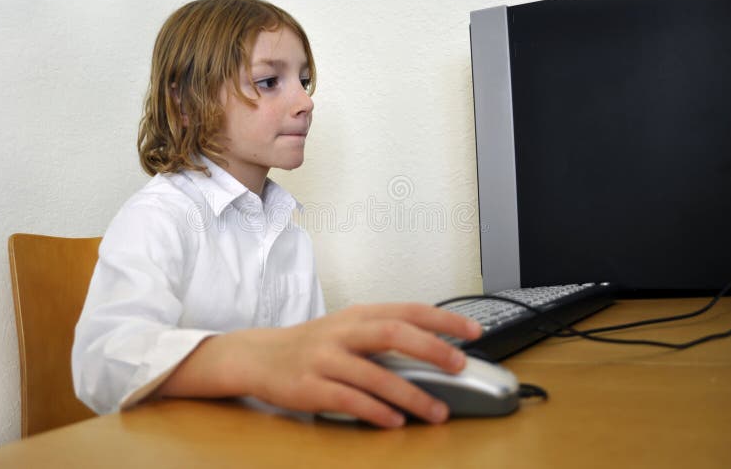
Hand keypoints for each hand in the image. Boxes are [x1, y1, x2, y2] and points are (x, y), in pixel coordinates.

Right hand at [164, 303, 481, 427]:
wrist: (258, 356)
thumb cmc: (311, 344)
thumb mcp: (346, 328)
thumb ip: (382, 333)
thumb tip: (433, 347)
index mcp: (356, 315)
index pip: (407, 310)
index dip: (442, 319)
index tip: (472, 331)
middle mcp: (342, 332)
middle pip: (394, 333)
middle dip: (433, 349)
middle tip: (461, 366)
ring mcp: (325, 359)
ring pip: (375, 374)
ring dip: (411, 395)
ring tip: (437, 411)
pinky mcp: (310, 387)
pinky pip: (349, 400)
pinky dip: (376, 411)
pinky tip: (395, 421)